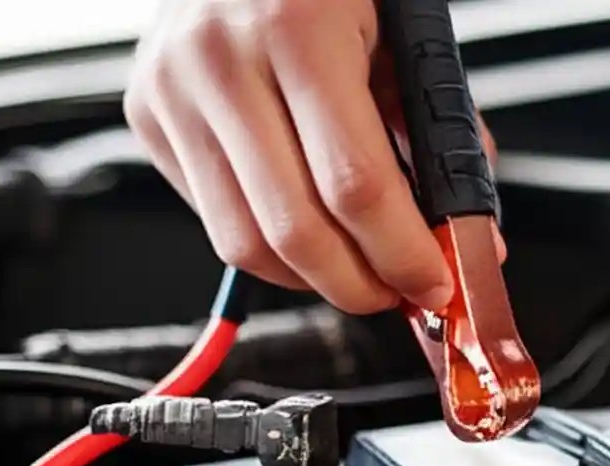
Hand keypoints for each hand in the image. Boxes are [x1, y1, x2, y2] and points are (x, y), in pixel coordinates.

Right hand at [124, 0, 498, 312]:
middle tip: (398, 294)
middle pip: (293, 229)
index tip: (434, 284)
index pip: (354, 185)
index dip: (402, 253)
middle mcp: (221, 58)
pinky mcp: (146, 114)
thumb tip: (463, 234)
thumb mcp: (403, 32)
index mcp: (299, 27)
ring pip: (243, 241)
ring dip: (312, 279)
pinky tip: (306, 227)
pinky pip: (214, 217)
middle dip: (358, 285)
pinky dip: (268, 244)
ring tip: (358, 272)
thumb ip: (436, 133)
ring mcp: (172, 90)